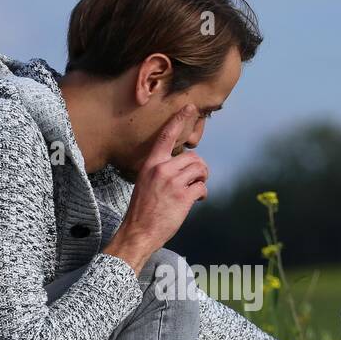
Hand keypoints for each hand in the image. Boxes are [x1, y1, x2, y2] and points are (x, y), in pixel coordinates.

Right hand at [103, 104, 208, 273]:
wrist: (138, 231)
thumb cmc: (142, 210)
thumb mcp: (145, 183)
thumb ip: (160, 171)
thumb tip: (180, 168)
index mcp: (151, 164)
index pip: (166, 136)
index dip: (179, 120)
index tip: (190, 107)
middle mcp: (162, 169)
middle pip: (193, 157)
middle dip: (199, 168)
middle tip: (197, 179)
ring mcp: (173, 183)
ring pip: (200, 169)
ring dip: (202, 179)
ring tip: (196, 189)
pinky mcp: (183, 197)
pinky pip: (202, 187)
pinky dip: (203, 193)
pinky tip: (197, 200)